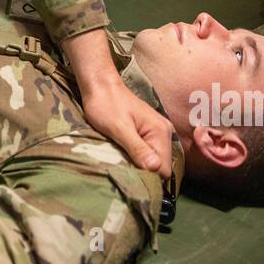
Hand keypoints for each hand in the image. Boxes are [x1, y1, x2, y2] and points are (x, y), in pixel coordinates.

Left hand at [61, 27, 173, 178]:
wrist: (99, 84)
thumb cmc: (105, 104)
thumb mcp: (118, 129)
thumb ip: (137, 148)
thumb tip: (155, 168)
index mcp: (161, 132)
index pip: (164, 169)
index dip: (150, 177)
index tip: (132, 178)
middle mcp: (164, 132)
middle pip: (160, 166)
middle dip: (145, 172)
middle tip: (124, 171)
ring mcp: (157, 132)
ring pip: (153, 160)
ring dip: (140, 165)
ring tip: (123, 163)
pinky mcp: (147, 132)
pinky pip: (148, 152)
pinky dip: (137, 158)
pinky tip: (125, 156)